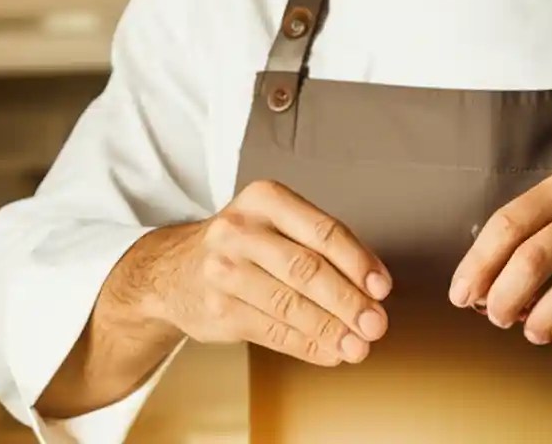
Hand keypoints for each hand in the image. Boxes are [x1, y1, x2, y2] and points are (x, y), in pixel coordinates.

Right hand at [150, 180, 392, 365]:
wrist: (171, 270)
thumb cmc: (242, 246)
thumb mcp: (274, 225)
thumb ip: (320, 247)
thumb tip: (372, 289)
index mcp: (264, 199)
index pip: (322, 230)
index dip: (358, 261)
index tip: (381, 288)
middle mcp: (239, 230)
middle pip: (306, 269)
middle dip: (348, 301)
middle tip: (376, 323)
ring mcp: (224, 270)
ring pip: (290, 304)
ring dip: (331, 329)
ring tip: (359, 346)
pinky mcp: (218, 309)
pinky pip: (272, 330)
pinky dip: (307, 345)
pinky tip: (330, 351)